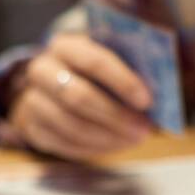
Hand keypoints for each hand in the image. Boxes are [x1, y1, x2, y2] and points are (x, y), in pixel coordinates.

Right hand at [8, 33, 152, 158]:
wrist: (53, 86)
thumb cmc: (93, 72)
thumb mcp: (110, 57)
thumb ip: (131, 65)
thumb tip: (161, 89)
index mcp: (65, 45)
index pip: (93, 61)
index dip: (122, 82)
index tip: (147, 101)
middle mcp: (42, 70)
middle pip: (78, 96)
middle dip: (115, 116)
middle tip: (144, 130)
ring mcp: (33, 100)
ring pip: (72, 125)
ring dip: (108, 137)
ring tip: (133, 139)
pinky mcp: (33, 128)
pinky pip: (65, 144)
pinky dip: (95, 148)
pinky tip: (115, 145)